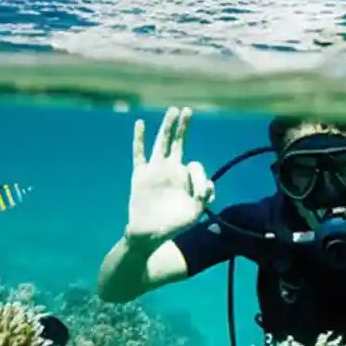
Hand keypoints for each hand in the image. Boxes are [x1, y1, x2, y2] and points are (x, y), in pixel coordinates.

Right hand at [124, 106, 213, 246]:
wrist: (150, 235)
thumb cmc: (174, 225)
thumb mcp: (196, 211)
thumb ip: (204, 193)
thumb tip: (207, 180)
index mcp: (184, 179)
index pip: (196, 165)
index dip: (200, 176)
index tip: (199, 193)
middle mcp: (169, 170)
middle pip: (177, 142)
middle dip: (182, 127)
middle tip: (187, 110)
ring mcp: (154, 171)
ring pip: (161, 142)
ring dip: (167, 127)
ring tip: (174, 111)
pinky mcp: (140, 175)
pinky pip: (139, 153)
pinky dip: (139, 138)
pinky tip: (141, 123)